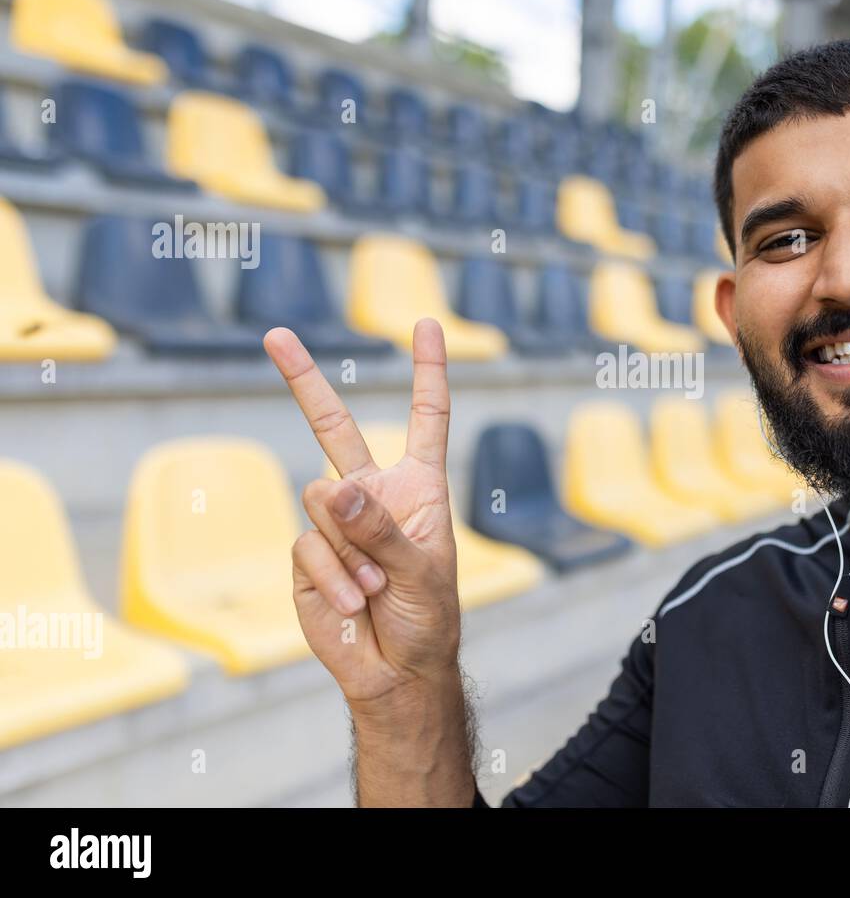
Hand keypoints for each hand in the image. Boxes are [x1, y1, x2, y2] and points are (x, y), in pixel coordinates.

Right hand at [264, 319, 459, 709]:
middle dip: (303, 380)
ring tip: (376, 588)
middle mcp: (372, 494)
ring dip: (352, 552)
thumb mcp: (422, 571)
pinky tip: (354, 603)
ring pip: (321, 503)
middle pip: (332, 428)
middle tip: (275, 334)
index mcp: (417, 487)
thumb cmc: (427, 617)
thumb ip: (382, 528)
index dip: (428, 372)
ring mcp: (335, 524)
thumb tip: (333, 486)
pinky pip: (309, 548)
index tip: (428, 325)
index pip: (425, 418)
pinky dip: (334, 577)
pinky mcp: (306, 557)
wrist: (396, 671)